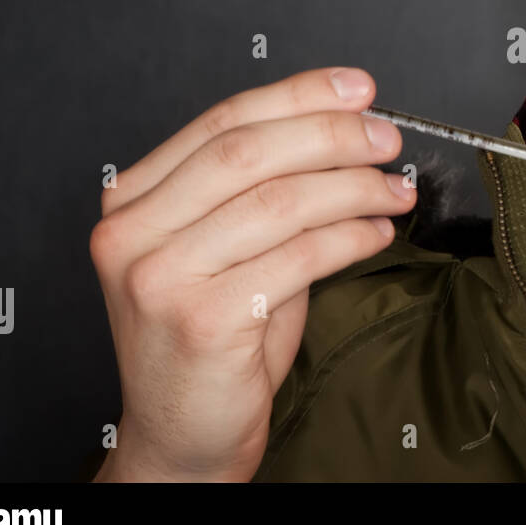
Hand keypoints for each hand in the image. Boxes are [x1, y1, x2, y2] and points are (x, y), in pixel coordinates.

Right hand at [90, 67, 416, 480]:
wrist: (183, 435)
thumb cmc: (214, 340)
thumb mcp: (227, 248)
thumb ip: (263, 189)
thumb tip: (346, 129)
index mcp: (132, 201)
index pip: (223, 121)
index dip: (300, 95)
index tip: (358, 89)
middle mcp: (133, 233)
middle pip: (250, 152)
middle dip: (334, 135)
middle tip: (386, 139)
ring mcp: (161, 276)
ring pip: (281, 201)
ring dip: (354, 188)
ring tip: (392, 191)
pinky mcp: (203, 319)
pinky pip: (300, 256)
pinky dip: (350, 238)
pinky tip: (376, 234)